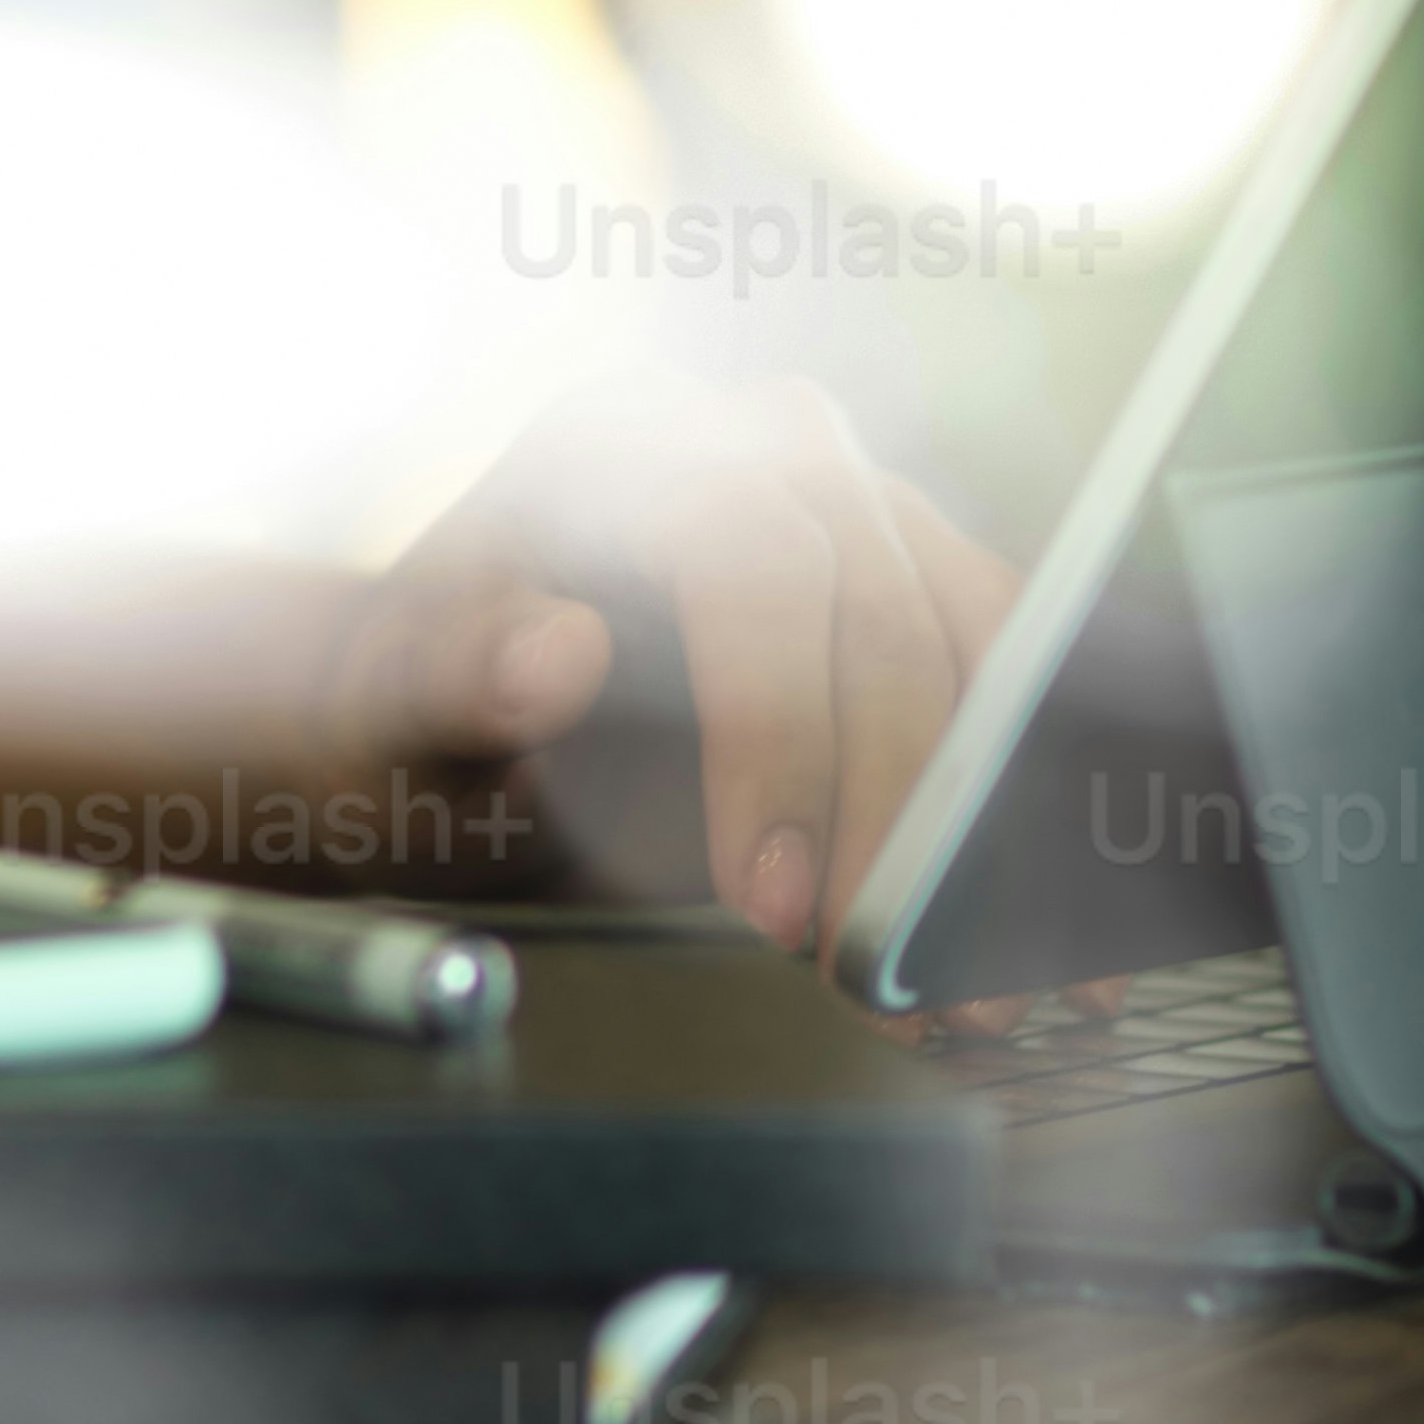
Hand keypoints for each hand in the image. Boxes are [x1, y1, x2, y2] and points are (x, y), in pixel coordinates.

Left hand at [395, 372, 1016, 957]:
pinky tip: (1038, 928)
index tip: (769, 901)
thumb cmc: (410, 701)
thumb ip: (450, 673)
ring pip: (973, 645)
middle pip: (879, 611)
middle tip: (867, 972)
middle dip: (891, 816)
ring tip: (968, 987)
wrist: (446, 702)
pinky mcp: (921, 578)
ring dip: (987, 825)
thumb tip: (554, 655)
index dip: (779, 741)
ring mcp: (855, 505)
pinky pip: (1010, 675)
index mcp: (625, 436)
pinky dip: (1026, 802)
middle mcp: (755, 443)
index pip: (752, 564)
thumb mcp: (386, 700)